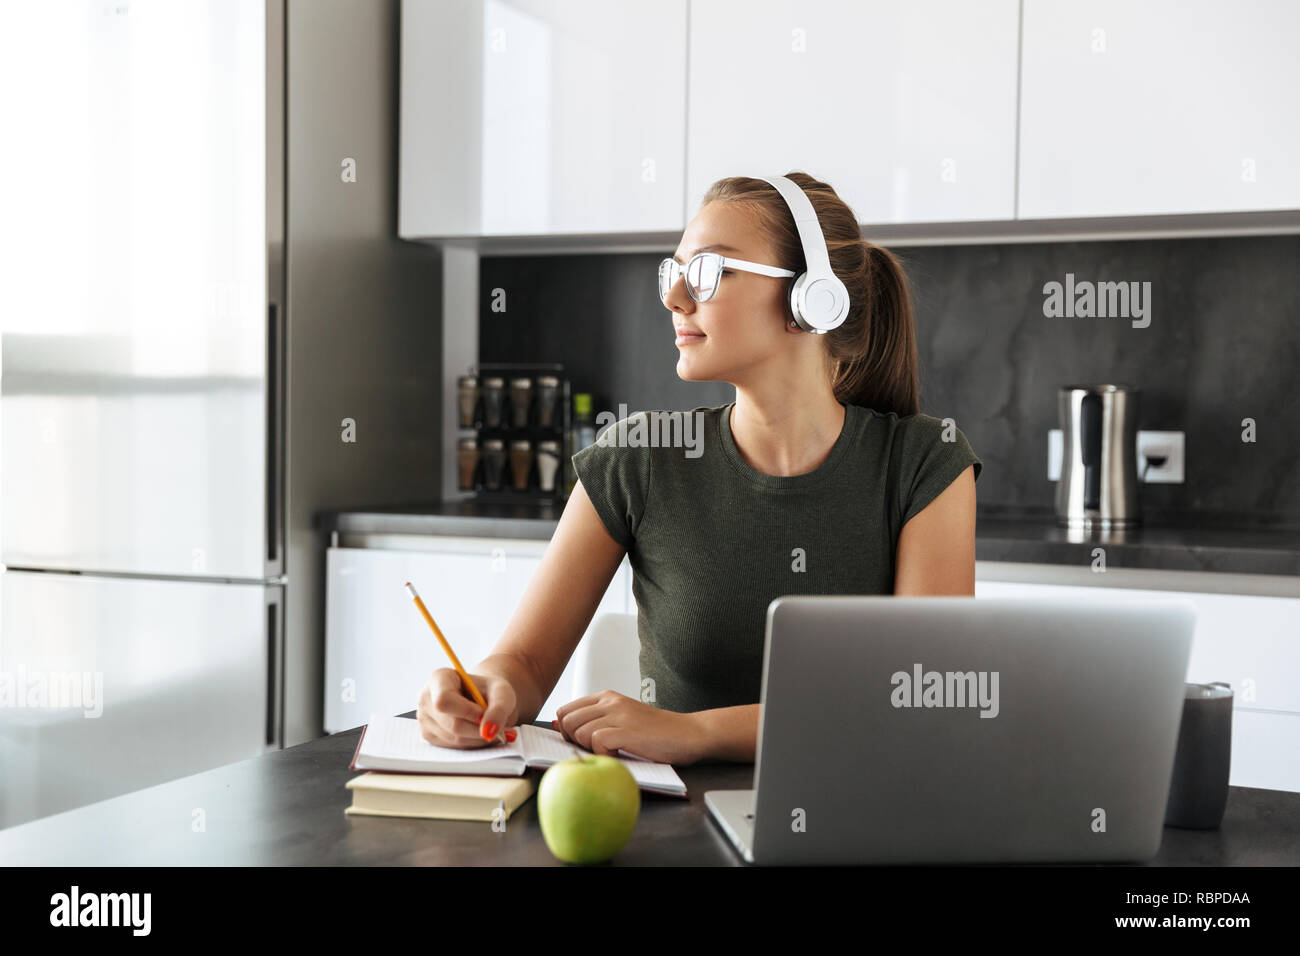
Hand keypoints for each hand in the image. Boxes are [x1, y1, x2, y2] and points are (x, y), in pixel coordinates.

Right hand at [416, 668, 518, 747]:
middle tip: (502, 728)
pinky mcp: (429, 736)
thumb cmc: (490, 691)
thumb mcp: (502, 692)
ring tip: (495, 729)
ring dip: (479, 738)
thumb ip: (499, 709)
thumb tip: (489, 731)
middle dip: (479, 729)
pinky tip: (480, 733)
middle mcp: (426, 698)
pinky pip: (453, 747)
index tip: (484, 713)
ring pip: (454, 739)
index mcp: (439, 678)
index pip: (444, 700)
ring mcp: (424, 719)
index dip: (466, 711)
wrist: (482, 698)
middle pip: (452, 724)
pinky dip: (472, 744)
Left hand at [552, 690, 706, 765]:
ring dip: (590, 749)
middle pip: (566, 721)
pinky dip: (603, 755)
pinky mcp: (626, 730)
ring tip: (612, 752)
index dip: (567, 731)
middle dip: (574, 741)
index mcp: (606, 697)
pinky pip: (596, 742)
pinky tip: (619, 756)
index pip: (565, 710)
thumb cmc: (656, 733)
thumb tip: (559, 727)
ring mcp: (618, 715)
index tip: (582, 743)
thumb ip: (595, 720)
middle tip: (596, 751)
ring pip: (578, 732)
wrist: (690, 733)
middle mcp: (609, 701)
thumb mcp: (622, 720)